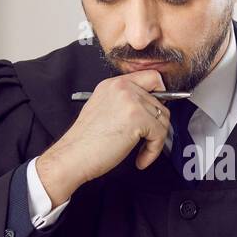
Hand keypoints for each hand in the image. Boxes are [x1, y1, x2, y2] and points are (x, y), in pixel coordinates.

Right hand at [35, 70, 171, 203]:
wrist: (73, 156)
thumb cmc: (86, 142)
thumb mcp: (104, 110)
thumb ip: (126, 103)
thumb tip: (151, 109)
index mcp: (113, 84)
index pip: (152, 77)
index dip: (161, 95)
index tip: (157, 113)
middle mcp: (122, 87)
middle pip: (161, 102)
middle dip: (157, 126)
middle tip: (147, 141)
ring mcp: (130, 100)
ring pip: (163, 119)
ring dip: (156, 140)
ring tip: (142, 152)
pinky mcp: (137, 118)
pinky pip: (160, 134)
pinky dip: (154, 151)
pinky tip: (140, 159)